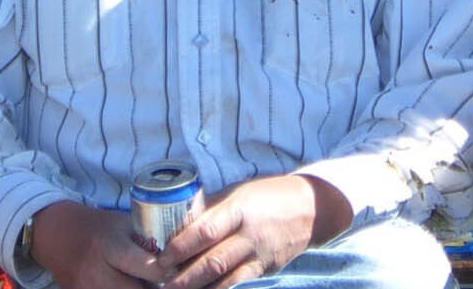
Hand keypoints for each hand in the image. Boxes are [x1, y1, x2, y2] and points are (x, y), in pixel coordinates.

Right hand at [29, 200, 167, 288]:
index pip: (147, 268)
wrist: (57, 235)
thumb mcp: (123, 224)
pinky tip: (130, 284)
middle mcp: (95, 272)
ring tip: (146, 282)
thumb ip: (148, 241)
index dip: (166, 271)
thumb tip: (180, 254)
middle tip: (166, 281)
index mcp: (110, 246)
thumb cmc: (97, 227)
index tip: (176, 269)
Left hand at [157, 174, 350, 288]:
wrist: (310, 208)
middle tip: (162, 283)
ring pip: (227, 279)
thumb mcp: (238, 193)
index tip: (162, 257)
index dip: (181, 246)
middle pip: (214, 260)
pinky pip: (242, 285)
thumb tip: (175, 222)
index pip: (206, 230)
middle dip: (185, 276)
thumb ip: (210, 208)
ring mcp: (261, 255)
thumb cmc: (267, 195)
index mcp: (240, 209)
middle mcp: (250, 234)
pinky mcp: (268, 270)